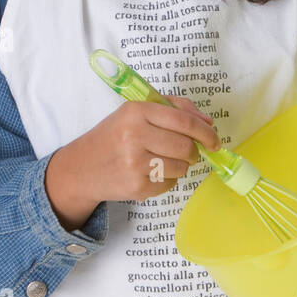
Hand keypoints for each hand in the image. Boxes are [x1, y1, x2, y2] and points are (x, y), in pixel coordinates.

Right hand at [45, 95, 220, 230]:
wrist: (82, 168)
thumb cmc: (113, 136)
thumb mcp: (136, 113)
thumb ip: (173, 109)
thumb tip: (207, 122)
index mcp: (136, 111)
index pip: (183, 120)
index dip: (205, 131)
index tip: (214, 139)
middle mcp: (134, 136)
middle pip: (185, 146)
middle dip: (194, 151)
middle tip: (190, 152)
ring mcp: (135, 164)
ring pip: (181, 167)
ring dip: (181, 166)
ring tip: (164, 161)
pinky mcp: (137, 187)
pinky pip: (169, 184)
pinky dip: (167, 179)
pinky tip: (150, 173)